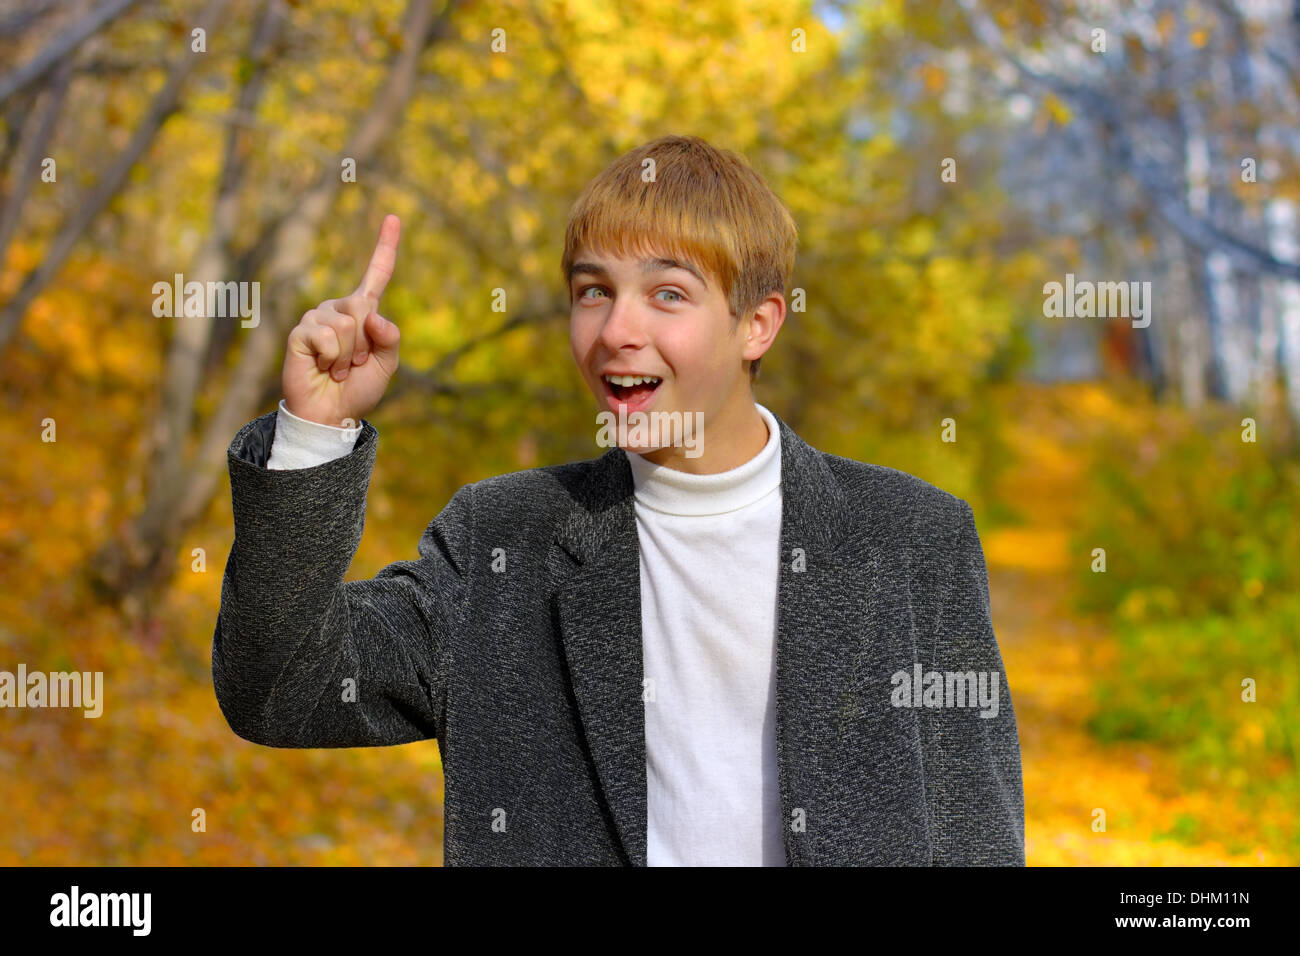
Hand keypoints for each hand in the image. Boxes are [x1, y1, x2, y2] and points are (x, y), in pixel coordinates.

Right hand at [282, 214, 401, 427]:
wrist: (331, 414)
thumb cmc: (358, 388)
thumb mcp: (386, 364)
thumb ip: (389, 338)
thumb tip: (372, 314)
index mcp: (364, 313)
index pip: (377, 275)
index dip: (385, 247)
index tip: (394, 217)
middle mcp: (339, 309)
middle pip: (363, 306)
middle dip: (364, 343)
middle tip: (353, 364)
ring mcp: (317, 318)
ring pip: (346, 325)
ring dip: (347, 356)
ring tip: (337, 368)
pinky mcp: (300, 332)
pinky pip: (326, 336)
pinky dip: (331, 359)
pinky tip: (322, 367)